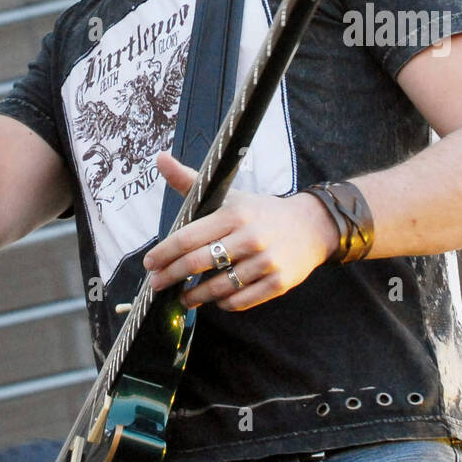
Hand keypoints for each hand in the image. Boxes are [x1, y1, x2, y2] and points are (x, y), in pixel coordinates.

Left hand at [142, 152, 338, 311]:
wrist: (312, 226)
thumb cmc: (261, 212)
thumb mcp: (229, 195)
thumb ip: (190, 180)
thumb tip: (160, 158)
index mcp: (235, 214)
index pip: (188, 237)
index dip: (164, 253)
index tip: (149, 264)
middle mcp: (251, 237)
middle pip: (198, 263)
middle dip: (171, 276)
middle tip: (156, 285)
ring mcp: (266, 262)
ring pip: (218, 287)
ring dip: (195, 296)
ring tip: (184, 296)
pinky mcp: (278, 282)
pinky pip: (240, 300)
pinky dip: (223, 303)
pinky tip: (215, 299)